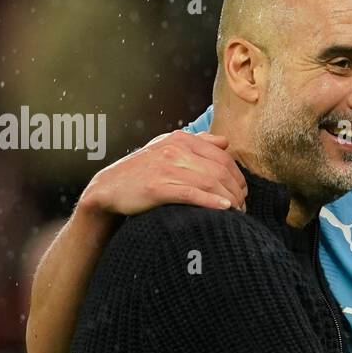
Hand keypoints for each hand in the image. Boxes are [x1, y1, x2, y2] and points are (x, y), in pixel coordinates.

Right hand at [78, 130, 246, 216]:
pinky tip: (224, 209)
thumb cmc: (142, 171)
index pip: (222, 156)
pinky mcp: (156, 187)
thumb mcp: (168, 149)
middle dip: (237, 190)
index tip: (243, 192)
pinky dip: (211, 201)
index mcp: (181, 140)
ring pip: (209, 182)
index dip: (238, 176)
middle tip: (243, 206)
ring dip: (229, 199)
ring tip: (237, 213)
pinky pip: (191, 194)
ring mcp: (165, 167)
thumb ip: (197, 143)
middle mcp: (174, 150)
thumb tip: (225, 142)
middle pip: (220, 170)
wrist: (108, 188)